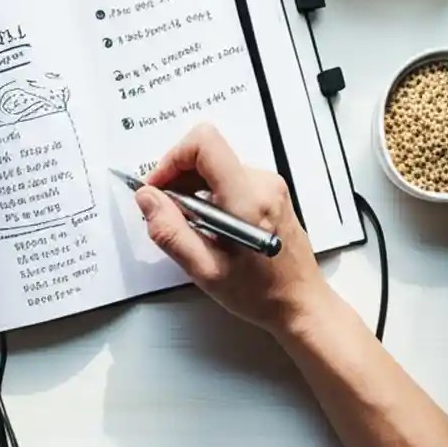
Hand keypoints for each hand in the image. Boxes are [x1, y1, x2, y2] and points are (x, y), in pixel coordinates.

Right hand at [138, 124, 329, 337]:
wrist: (300, 302)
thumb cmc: (262, 293)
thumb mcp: (206, 270)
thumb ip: (171, 231)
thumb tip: (147, 199)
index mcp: (247, 199)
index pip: (205, 144)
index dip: (173, 159)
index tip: (159, 186)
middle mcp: (262, 184)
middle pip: (206, 154)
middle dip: (178, 178)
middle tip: (169, 212)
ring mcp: (269, 185)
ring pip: (215, 165)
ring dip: (193, 188)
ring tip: (192, 225)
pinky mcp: (269, 191)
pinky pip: (228, 177)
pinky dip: (209, 193)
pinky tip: (209, 224)